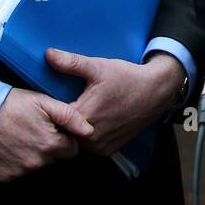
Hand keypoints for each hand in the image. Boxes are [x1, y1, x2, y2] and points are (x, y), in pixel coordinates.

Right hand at [0, 87, 93, 182]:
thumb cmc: (10, 105)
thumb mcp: (44, 102)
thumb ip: (70, 117)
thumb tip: (89, 131)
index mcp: (50, 144)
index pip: (71, 149)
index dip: (64, 138)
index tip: (53, 129)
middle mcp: (37, 162)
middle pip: (55, 158)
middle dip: (50, 147)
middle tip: (35, 131)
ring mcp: (20, 171)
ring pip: (37, 165)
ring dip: (34, 155)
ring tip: (21, 136)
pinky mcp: (5, 176)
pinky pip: (19, 171)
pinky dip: (17, 162)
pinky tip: (10, 147)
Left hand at [47, 48, 182, 156]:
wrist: (157, 91)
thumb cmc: (128, 78)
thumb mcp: (98, 67)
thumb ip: (71, 63)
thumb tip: (48, 54)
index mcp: (83, 115)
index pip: (53, 117)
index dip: (50, 108)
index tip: (52, 99)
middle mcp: (90, 136)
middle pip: (63, 131)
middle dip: (62, 120)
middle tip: (70, 103)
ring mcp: (100, 146)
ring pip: (75, 141)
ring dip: (74, 130)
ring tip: (82, 112)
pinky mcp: (108, 150)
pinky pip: (89, 146)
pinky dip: (88, 137)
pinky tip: (94, 122)